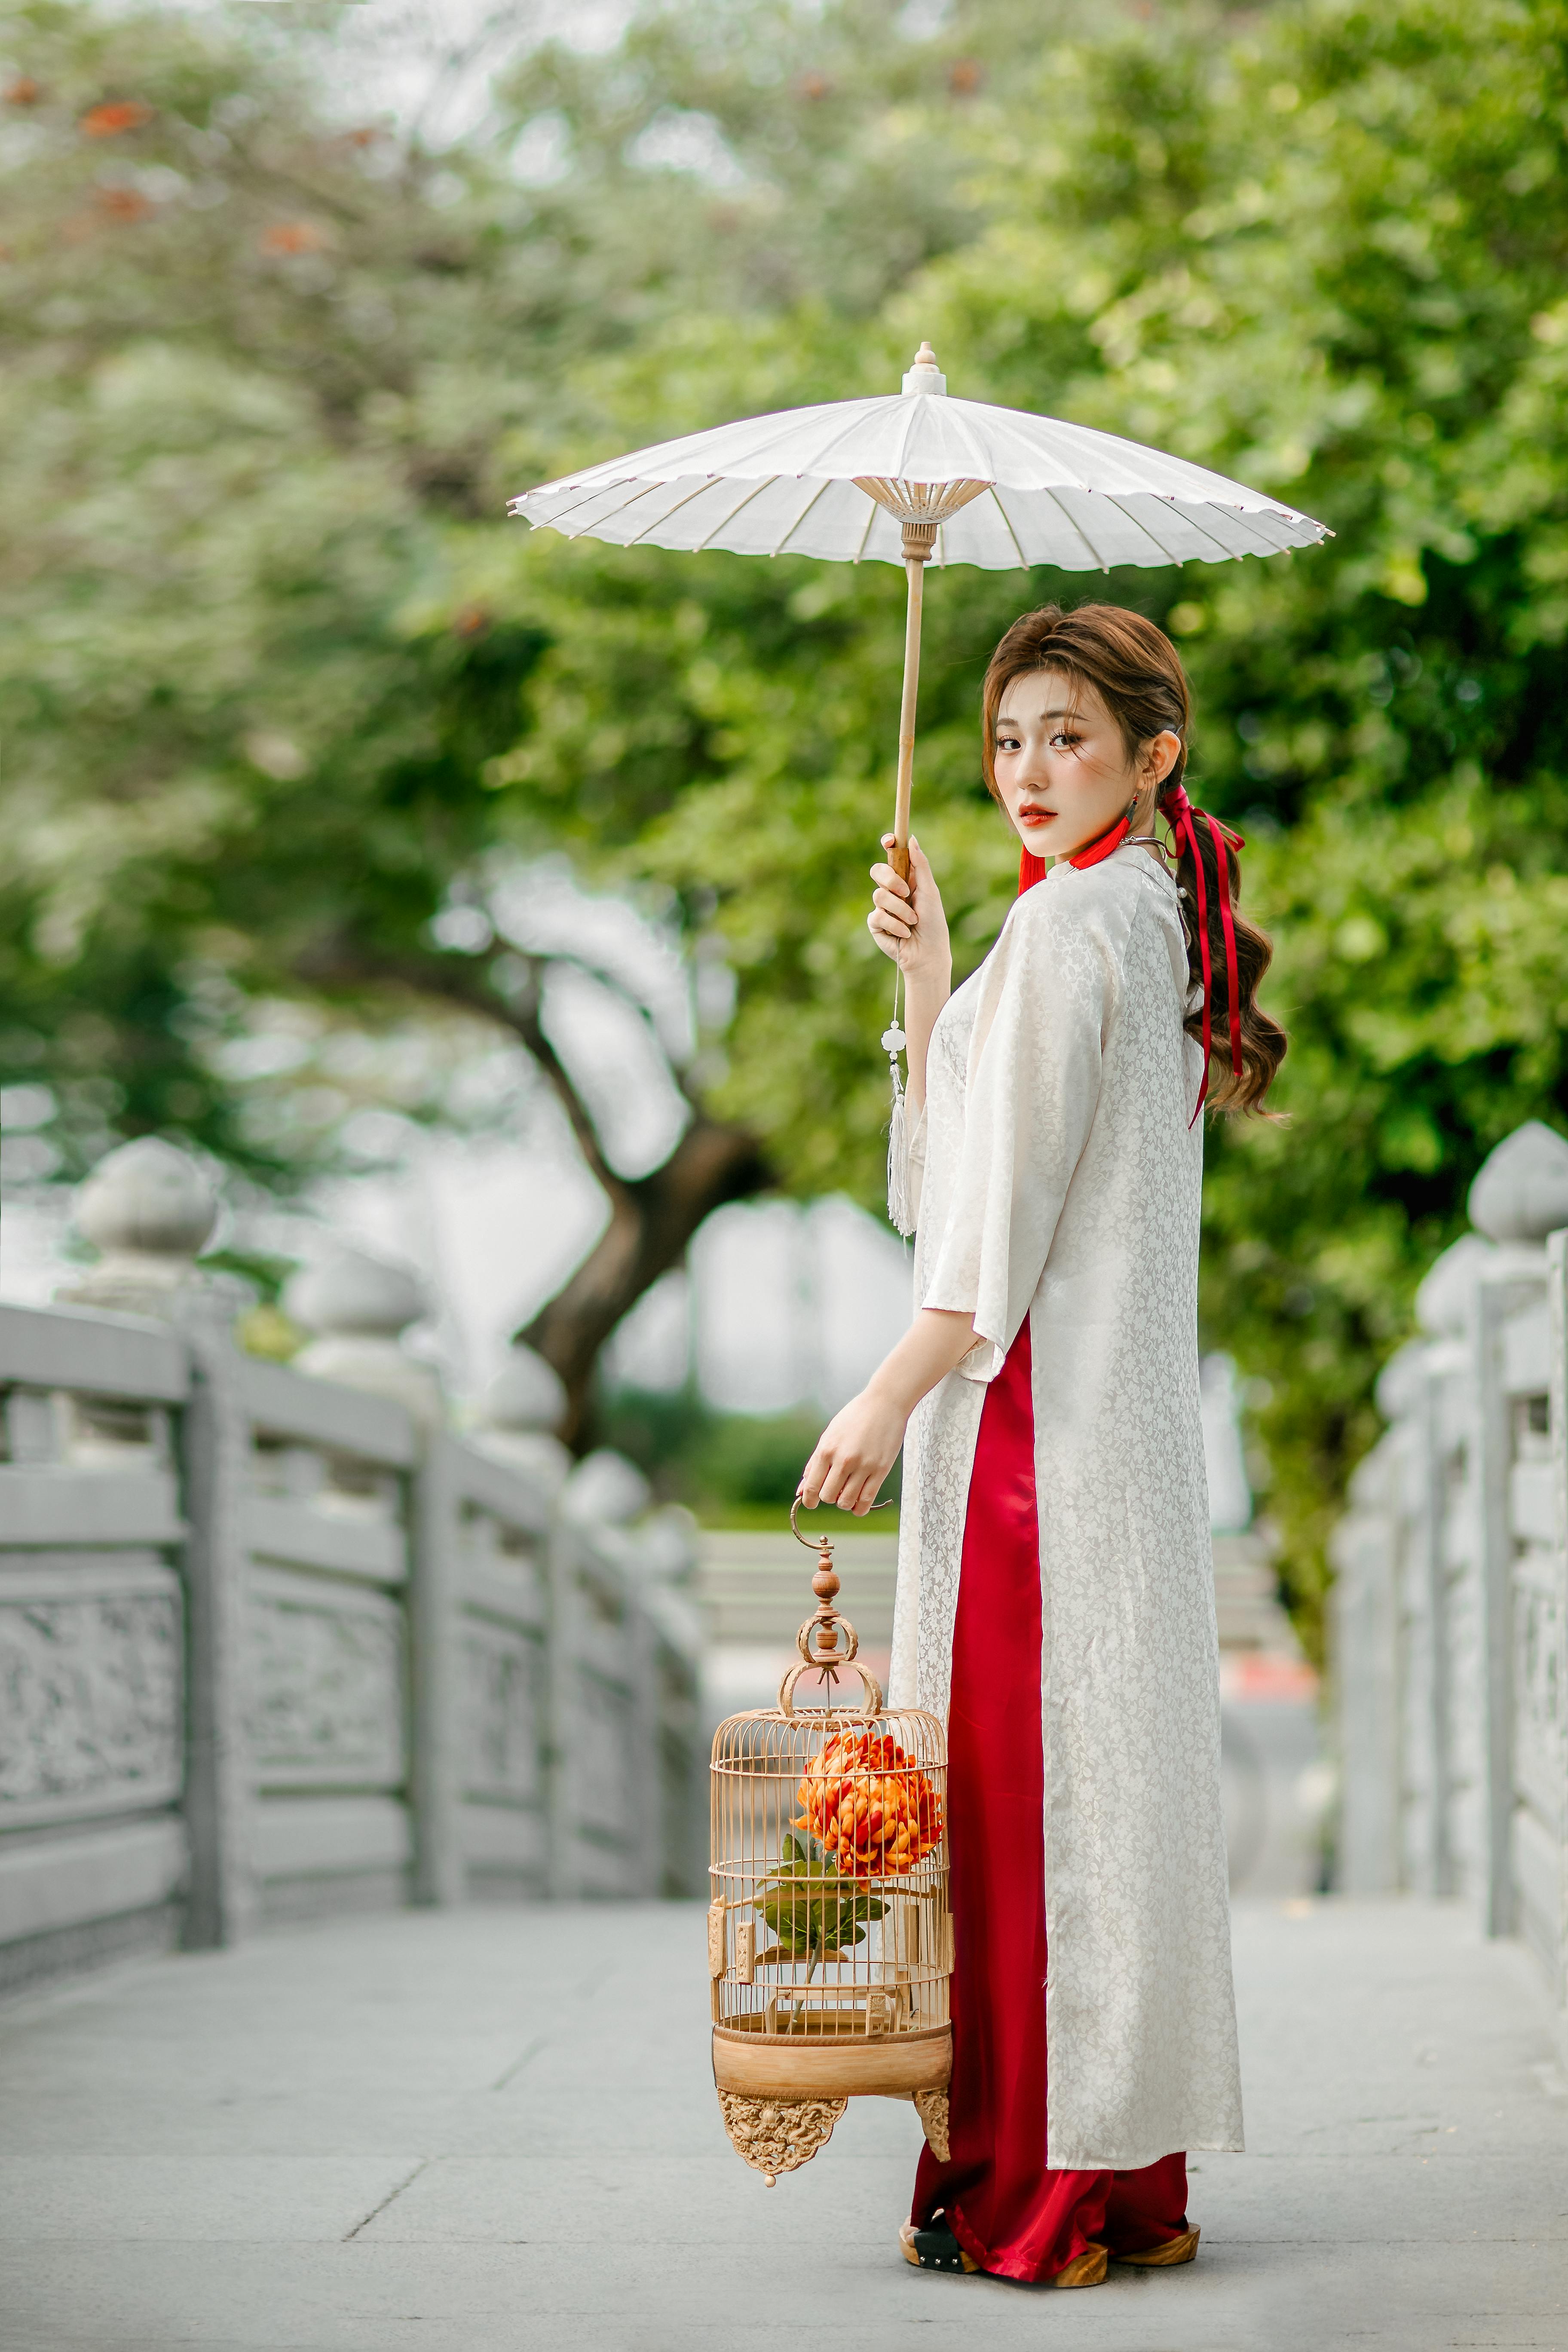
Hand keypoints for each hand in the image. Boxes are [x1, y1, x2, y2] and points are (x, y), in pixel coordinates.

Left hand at [798, 1387, 907, 1516]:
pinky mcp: (881, 1470)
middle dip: (828, 1497)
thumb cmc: (854, 1418)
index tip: (811, 1503)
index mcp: (827, 1449)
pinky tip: (858, 1502)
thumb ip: (815, 1464)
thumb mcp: (829, 1435)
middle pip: (828, 1497)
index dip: (809, 1500)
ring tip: (848, 1491)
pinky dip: (859, 1508)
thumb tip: (801, 1491)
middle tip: (835, 1488)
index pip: (812, 1487)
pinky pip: (867, 1501)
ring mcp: (864, 1466)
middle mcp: (843, 1459)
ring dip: (844, 1502)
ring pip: (846, 1502)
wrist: (885, 1403)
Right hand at [867, 835, 949, 986]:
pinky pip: (877, 915)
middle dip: (891, 880)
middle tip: (906, 892)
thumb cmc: (934, 924)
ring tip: (912, 921)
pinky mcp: (875, 924)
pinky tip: (904, 934)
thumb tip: (912, 839)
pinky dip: (895, 924)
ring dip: (900, 909)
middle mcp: (892, 891)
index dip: (888, 845)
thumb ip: (920, 866)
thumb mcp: (929, 892)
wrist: (928, 954)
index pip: (892, 857)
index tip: (889, 840)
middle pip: (877, 871)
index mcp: (906, 879)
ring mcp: (882, 907)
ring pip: (879, 895)